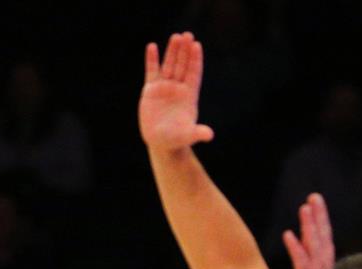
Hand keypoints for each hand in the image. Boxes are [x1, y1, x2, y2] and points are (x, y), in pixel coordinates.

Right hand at [139, 33, 215, 153]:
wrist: (161, 141)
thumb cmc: (177, 138)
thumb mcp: (187, 135)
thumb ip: (198, 133)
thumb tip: (210, 135)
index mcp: (189, 95)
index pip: (194, 73)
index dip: (195, 59)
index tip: (196, 45)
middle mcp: (178, 87)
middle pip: (182, 65)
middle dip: (184, 50)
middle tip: (187, 35)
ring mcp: (165, 87)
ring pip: (169, 65)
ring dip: (172, 51)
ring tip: (175, 36)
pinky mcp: (151, 90)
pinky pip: (151, 71)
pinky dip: (152, 59)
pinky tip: (152, 47)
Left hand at [282, 194, 335, 268]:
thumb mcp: (315, 265)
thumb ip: (312, 250)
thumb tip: (307, 235)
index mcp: (326, 254)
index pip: (324, 230)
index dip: (321, 214)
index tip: (316, 198)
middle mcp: (323, 257)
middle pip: (321, 231)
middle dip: (318, 213)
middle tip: (314, 196)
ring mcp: (316, 266)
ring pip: (312, 241)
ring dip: (308, 224)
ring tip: (304, 208)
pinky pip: (300, 258)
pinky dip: (295, 246)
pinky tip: (287, 234)